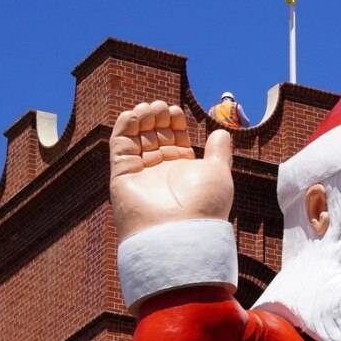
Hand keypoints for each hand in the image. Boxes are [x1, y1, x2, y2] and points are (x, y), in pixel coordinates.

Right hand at [109, 100, 233, 242]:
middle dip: (157, 118)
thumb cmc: (204, 206)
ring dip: (141, 120)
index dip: (174, 122)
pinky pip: (119, 148)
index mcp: (183, 170)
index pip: (174, 138)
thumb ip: (219, 151)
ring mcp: (141, 174)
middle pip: (155, 135)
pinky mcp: (122, 176)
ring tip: (149, 108)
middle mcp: (161, 172)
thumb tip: (221, 132)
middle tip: (162, 108)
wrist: (179, 232)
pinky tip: (132, 115)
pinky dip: (123, 129)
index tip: (176, 111)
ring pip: (136, 139)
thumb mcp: (218, 173)